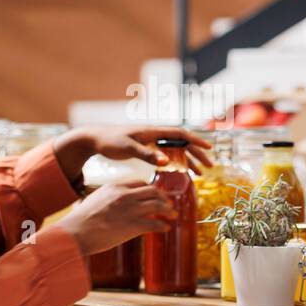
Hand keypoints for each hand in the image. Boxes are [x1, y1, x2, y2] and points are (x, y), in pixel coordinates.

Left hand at [53, 126, 213, 178]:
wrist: (95, 139)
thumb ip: (147, 154)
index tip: (209, 148)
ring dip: (189, 161)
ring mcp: (152, 142)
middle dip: (197, 154)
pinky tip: (182, 174)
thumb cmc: (110, 141)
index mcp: (153, 131)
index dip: (195, 140)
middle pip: (182, 144)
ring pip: (176, 151)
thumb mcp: (128, 148)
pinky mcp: (147, 149)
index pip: (180, 134)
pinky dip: (176, 165)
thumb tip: (167, 161)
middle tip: (209, 166)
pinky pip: (167, 156)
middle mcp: (155, 135)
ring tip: (200, 174)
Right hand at [58, 181, 176, 255]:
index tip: (155, 194)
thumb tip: (103, 202)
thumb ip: (103, 198)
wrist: (76, 233)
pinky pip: (155, 223)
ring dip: (168, 210)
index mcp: (115, 186)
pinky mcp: (133, 225)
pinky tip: (166, 228)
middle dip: (163, 197)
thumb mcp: (92, 200)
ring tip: (173, 214)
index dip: (150, 188)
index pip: (140, 182)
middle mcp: (125, 195)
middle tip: (168, 203)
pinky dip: (163, 225)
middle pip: (153, 191)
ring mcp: (130, 209)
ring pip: (158, 205)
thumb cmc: (80, 220)